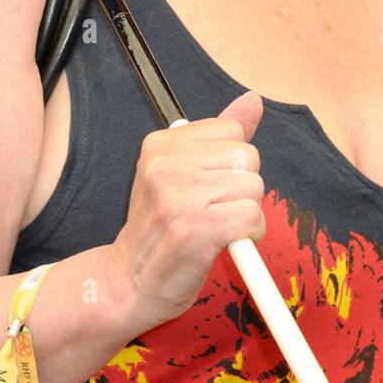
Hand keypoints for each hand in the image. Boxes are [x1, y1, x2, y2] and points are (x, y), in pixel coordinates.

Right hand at [112, 90, 265, 333]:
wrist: (128, 282)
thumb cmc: (162, 227)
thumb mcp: (182, 172)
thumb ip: (219, 136)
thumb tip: (253, 100)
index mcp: (161, 144)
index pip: (232, 130)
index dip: (231, 163)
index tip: (206, 187)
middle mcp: (165, 165)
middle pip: (247, 157)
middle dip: (241, 187)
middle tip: (211, 211)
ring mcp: (178, 197)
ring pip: (253, 187)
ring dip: (246, 213)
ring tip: (215, 228)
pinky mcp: (195, 230)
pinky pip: (252, 217)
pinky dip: (249, 235)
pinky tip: (223, 244)